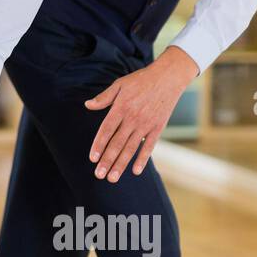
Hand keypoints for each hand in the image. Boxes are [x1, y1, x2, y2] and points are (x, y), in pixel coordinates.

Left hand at [84, 45, 198, 181]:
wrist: (168, 78)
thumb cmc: (141, 80)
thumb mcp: (119, 84)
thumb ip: (104, 98)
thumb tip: (87, 105)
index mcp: (121, 108)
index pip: (106, 130)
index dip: (99, 145)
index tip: (92, 158)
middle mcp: (132, 119)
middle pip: (117, 143)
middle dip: (107, 161)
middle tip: (99, 175)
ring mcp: (146, 125)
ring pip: (130, 148)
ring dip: (121, 164)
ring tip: (112, 178)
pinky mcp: (157, 128)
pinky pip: (148, 147)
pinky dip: (142, 159)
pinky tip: (135, 171)